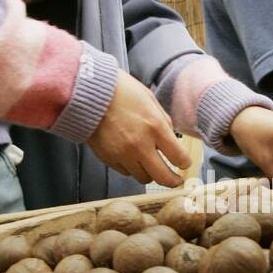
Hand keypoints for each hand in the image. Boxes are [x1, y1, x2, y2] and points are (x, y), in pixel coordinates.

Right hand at [87, 70, 191, 186]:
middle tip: (175, 179)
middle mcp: (140, 145)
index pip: (179, 157)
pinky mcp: (108, 158)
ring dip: (149, 173)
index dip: (185, 163)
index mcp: (155, 127)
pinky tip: (130, 155)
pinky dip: (131, 167)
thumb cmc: (119, 91)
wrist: (88, 92)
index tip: (184, 163)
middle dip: (172, 181)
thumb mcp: (150, 100)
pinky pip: (125, 172)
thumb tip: (172, 139)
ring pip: (143, 178)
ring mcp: (122, 154)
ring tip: (149, 163)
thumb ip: (164, 122)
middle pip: (163, 177)